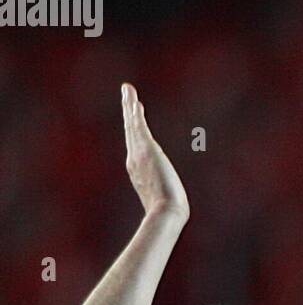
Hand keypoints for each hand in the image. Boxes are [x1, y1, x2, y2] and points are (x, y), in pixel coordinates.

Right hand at [122, 84, 187, 220]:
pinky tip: (135, 101)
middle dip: (129, 112)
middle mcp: (134, 160)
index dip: (134, 130)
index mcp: (137, 171)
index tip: (135, 117)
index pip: (135, 145)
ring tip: (128, 89)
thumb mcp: (164, 203)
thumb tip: (173, 215)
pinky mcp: (147, 149)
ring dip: (130, 105)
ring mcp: (138, 154)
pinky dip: (136, 113)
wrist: (165, 213)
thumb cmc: (168, 214)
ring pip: (132, 124)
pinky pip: (139, 126)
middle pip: (130, 130)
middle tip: (128, 95)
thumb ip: (164, 201)